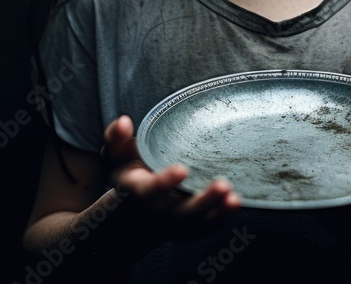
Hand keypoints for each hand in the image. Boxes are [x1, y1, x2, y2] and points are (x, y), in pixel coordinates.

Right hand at [99, 115, 241, 242]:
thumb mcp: (115, 154)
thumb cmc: (127, 172)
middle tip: (223, 185)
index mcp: (137, 191)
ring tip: (233, 198)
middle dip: (202, 201)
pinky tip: (234, 204)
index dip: (164, 182)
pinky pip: (206, 228)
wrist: (131, 209)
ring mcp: (174, 222)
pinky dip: (221, 219)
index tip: (182, 170)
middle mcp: (156, 211)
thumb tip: (124, 122)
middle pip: (180, 211)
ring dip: (216, 211)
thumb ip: (116, 137)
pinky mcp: (189, 227)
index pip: (149, 191)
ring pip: (196, 222)